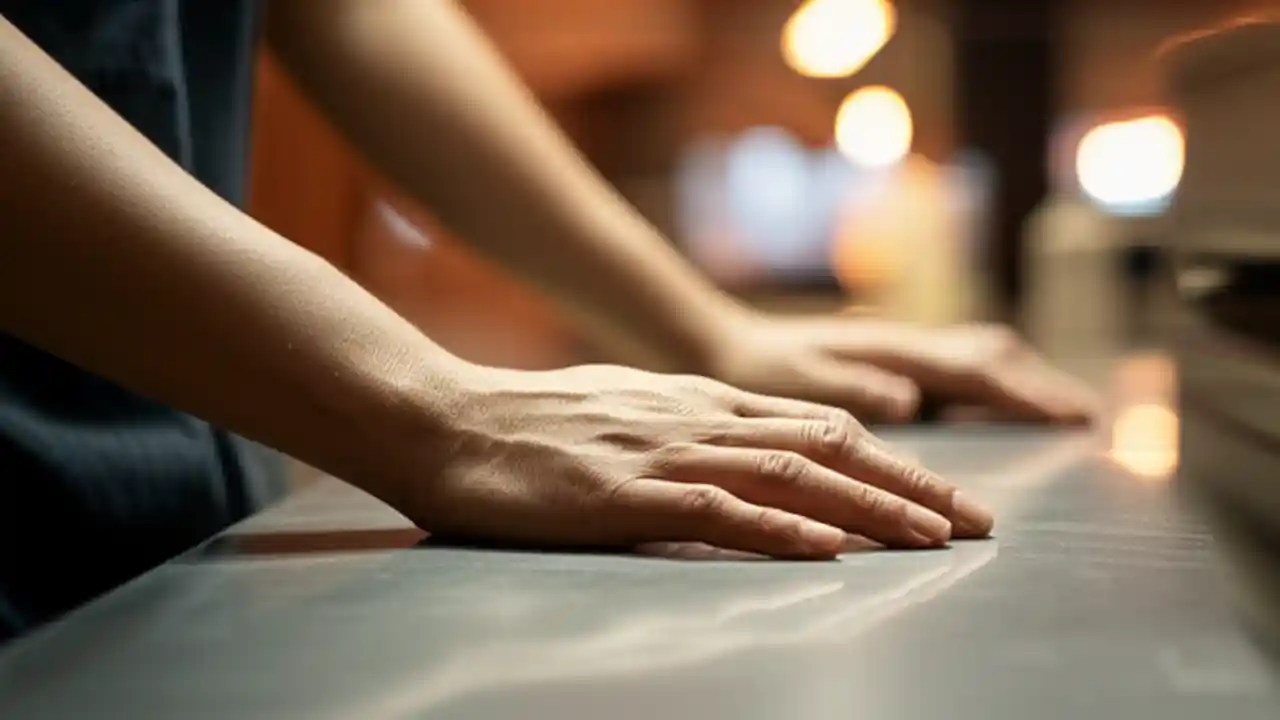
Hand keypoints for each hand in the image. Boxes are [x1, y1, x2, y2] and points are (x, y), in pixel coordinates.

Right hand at [389, 364, 993, 558]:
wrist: (447, 422)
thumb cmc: (529, 428)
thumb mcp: (625, 414)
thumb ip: (685, 431)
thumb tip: (736, 461)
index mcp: (699, 402)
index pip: (819, 426)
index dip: (891, 460)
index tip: (945, 494)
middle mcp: (698, 418)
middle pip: (829, 445)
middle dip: (910, 483)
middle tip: (977, 520)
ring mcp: (666, 453)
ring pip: (794, 475)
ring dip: (870, 508)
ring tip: (932, 539)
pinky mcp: (627, 494)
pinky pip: (720, 510)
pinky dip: (782, 531)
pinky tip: (828, 552)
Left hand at [708, 314, 1097, 424]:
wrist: (722, 344)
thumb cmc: (755, 368)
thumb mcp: (795, 382)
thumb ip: (852, 388)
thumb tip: (910, 399)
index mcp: (890, 350)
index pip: (977, 370)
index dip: (1028, 396)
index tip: (1074, 418)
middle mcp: (903, 344)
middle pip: (990, 358)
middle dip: (1039, 386)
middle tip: (1086, 418)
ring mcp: (897, 349)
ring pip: (977, 357)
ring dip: (1020, 381)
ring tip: (1058, 411)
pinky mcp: (887, 360)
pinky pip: (955, 367)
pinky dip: (991, 383)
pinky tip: (993, 403)